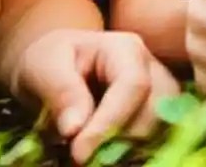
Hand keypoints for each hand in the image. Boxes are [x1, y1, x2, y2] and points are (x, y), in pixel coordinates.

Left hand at [9, 29, 178, 164]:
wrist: (58, 67)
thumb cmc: (51, 60)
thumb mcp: (44, 67)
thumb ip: (61, 92)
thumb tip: (74, 129)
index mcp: (126, 49)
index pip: (133, 85)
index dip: (110, 123)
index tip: (79, 153)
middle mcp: (153, 70)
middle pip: (154, 112)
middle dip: (118, 141)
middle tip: (79, 156)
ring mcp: (160, 96)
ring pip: (159, 132)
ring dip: (125, 151)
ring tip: (90, 152)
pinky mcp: (158, 119)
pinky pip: (155, 143)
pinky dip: (129, 154)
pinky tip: (102, 153)